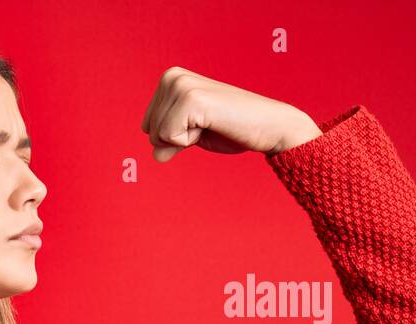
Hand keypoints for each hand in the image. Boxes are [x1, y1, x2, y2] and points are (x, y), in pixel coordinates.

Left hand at [140, 67, 322, 162]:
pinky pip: (169, 138)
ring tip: (211, 123)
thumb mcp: (189, 135)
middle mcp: (172, 76)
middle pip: (149, 131)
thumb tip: (155, 156)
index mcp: (170, 79)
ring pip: (157, 136)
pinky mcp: (191, 99)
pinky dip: (189, 141)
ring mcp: (181, 85)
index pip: (147, 126)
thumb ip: (167, 142)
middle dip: (177, 138)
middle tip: (208, 124)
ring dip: (184, 139)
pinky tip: (212, 125)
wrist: (267, 126)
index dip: (173, 135)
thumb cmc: (230, 128)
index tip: (201, 123)